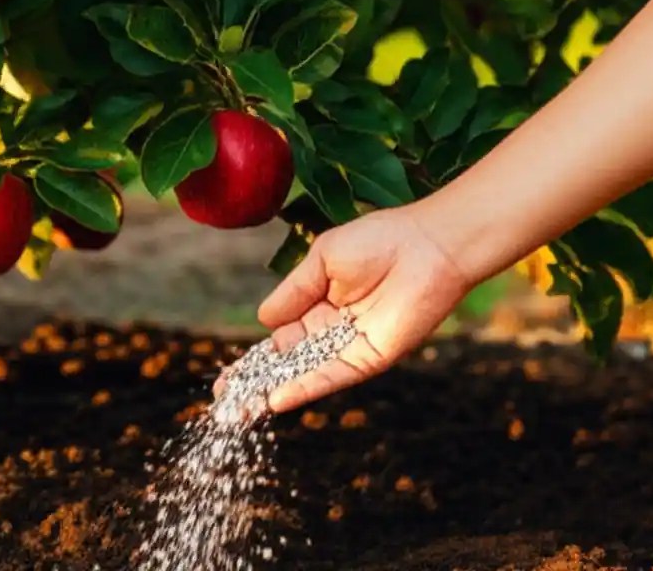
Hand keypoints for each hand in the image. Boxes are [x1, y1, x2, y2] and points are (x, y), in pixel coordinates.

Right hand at [220, 205, 474, 412]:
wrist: (429, 245)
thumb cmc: (379, 240)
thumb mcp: (322, 260)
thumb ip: (293, 292)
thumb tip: (263, 322)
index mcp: (317, 304)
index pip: (278, 340)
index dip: (253, 362)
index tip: (226, 380)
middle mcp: (332, 331)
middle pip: (286, 364)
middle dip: (255, 384)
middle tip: (223, 403)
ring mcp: (350, 346)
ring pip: (304, 375)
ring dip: (272, 393)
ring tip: (240, 412)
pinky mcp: (371, 357)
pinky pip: (332, 376)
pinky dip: (305, 388)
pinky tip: (277, 399)